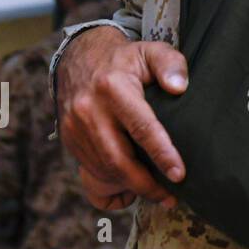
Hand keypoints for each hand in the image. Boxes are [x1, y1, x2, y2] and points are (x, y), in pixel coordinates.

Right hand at [56, 25, 187, 208]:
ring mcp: (74, 128)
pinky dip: (111, 183)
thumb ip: (170, 64)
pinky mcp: (69, 139)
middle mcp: (89, 111)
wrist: (80, 59)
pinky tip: (130, 188)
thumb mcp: (151, 51)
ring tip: (157, 194)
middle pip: (117, 159)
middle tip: (170, 198)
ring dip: (129, 187)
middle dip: (145, 184)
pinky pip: (89, 170)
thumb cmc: (125, 59)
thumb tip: (179, 87)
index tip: (179, 174)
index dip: (162, 153)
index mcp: (113, 88)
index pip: (141, 127)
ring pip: (102, 169)